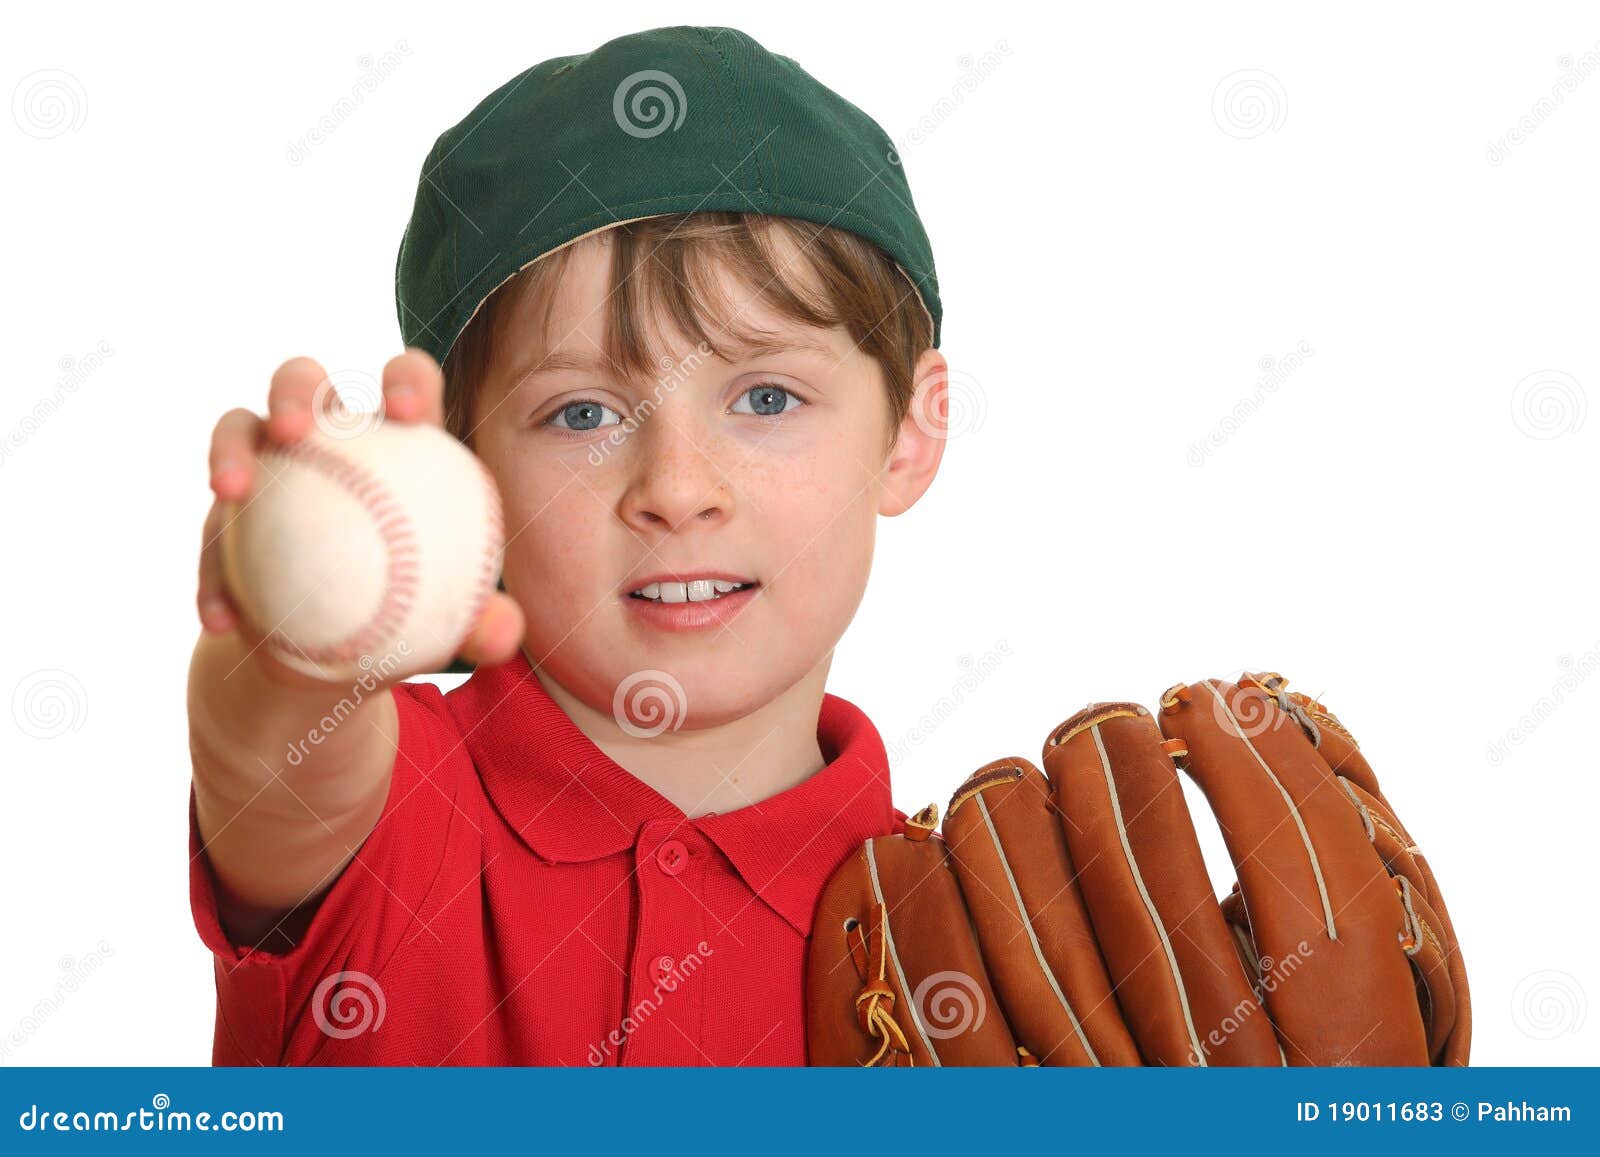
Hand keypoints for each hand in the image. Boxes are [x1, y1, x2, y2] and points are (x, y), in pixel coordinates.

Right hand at [195, 349, 524, 683]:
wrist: (331, 657)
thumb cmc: (408, 615)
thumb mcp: (448, 622)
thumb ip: (480, 621)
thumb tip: (505, 633)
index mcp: (394, 441)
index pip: (406, 383)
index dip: (406, 378)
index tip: (407, 411)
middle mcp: (323, 438)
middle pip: (302, 381)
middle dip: (294, 389)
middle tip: (296, 429)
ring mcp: (266, 469)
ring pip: (236, 431)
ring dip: (228, 452)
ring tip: (231, 493)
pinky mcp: (221, 518)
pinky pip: (209, 535)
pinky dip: (212, 576)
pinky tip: (223, 619)